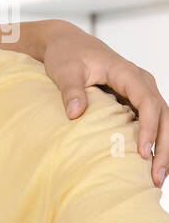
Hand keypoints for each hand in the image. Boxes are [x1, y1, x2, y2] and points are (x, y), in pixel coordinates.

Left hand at [41, 24, 166, 185]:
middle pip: (164, 116)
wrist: (66, 43)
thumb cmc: (65, 55)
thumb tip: (75, 113)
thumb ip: (70, 90)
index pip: (148, 103)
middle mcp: (141, 82)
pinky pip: (151, 122)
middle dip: (164, 147)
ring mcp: (141, 91)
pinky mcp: (135, 100)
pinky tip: (148, 165)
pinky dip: (154, 142)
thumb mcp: (64, 69)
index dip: (148, 129)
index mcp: (128, 73)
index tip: (142, 153)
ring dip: (162, 148)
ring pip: (162, 121)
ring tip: (156, 178)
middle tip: (156, 177)